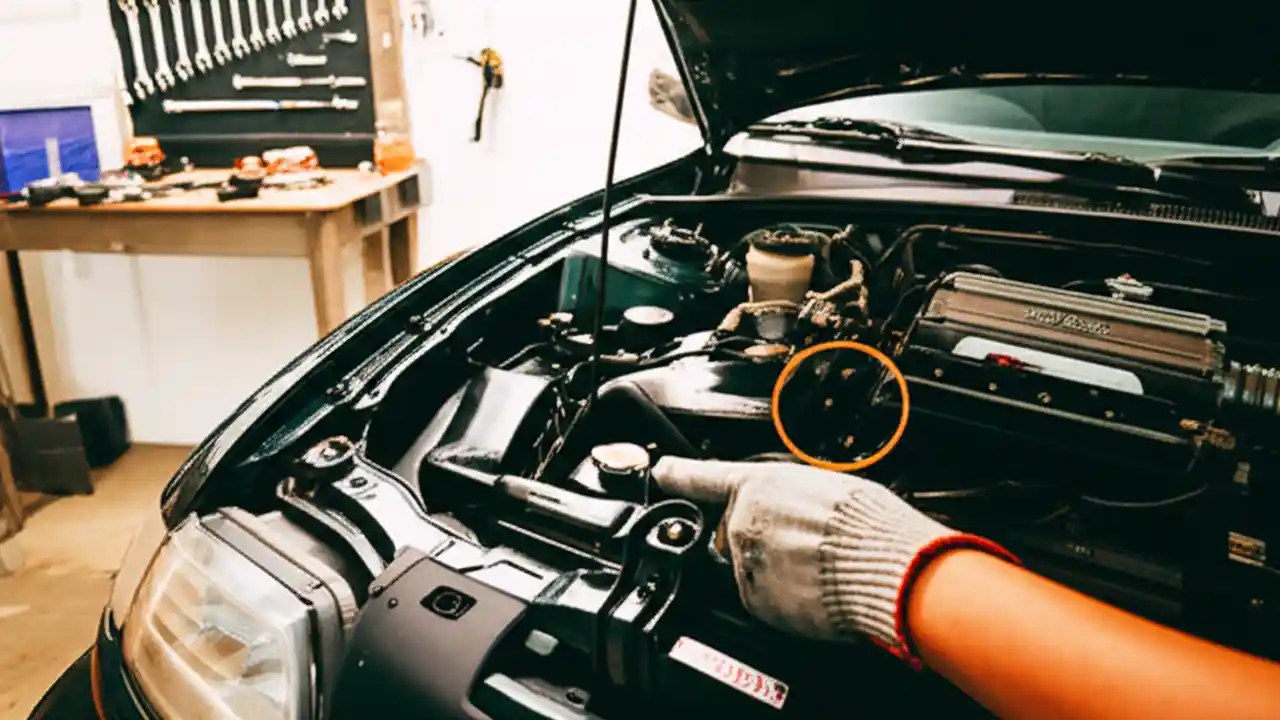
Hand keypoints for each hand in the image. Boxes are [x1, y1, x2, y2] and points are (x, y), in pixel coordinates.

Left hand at [652, 457, 1015, 662]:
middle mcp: (742, 522)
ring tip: (819, 570)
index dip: (679, 474)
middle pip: (738, 533)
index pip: (705, 477)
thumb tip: (796, 509)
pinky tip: (813, 592)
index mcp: (760, 485)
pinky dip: (784, 600)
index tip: (662, 472)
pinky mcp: (755, 601)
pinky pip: (763, 600)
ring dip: (776, 571)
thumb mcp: (828, 487)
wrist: (880, 568)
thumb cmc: (867, 524)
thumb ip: (793, 496)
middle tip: (809, 546)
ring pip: (751, 568)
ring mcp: (745, 564)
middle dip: (764, 540)